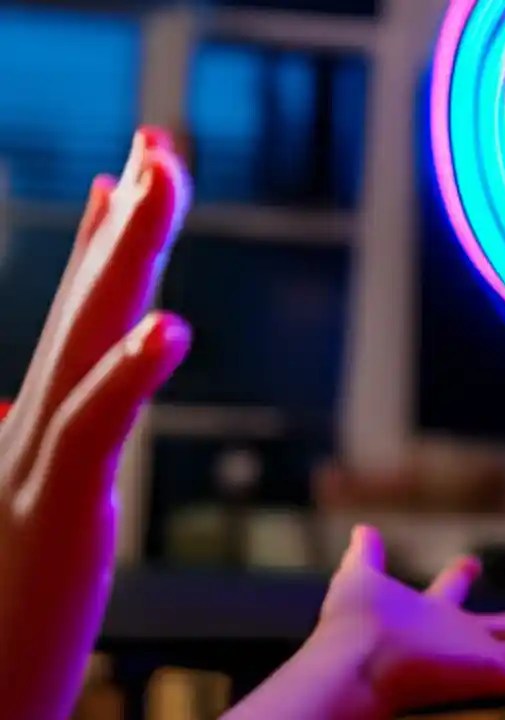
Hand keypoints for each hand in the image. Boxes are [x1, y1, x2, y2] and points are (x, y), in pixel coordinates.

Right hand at [0, 128, 189, 719]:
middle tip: (161, 140)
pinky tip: (171, 322)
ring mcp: (30, 466)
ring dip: (126, 251)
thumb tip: (12, 398)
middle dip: (125, 216)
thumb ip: (30, 447)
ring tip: (161, 177)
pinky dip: (128, 372)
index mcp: (32, 429)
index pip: (75, 317)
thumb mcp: (22, 512)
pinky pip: (92, 430)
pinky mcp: (49, 515)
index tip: (130, 172)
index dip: (104, 240)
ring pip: (84, 338)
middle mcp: (24, 430)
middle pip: (84, 303)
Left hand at [226, 526, 504, 719]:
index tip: (471, 561)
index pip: (449, 594)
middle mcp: (459, 640)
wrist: (356, 659)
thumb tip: (362, 529)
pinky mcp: (492, 676)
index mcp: (429, 615)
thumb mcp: (360, 577)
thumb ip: (365, 555)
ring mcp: (479, 660)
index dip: (460, 577)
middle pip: (504, 630)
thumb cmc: (354, 622)